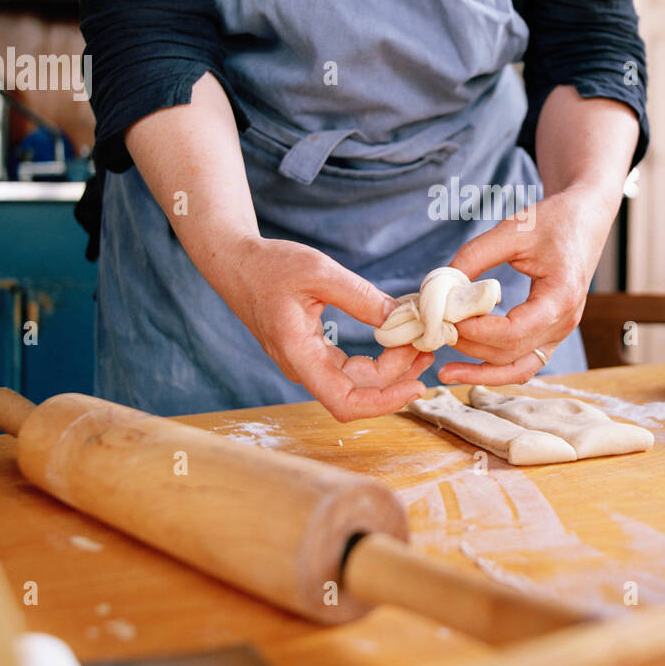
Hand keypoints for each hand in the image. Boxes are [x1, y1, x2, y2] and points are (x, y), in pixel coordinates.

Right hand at [219, 236, 430, 421]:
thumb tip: (401, 318)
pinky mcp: (313, 353)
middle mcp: (302, 366)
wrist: (237, 263)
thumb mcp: (319, 272)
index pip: (344, 403)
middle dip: (397, 375)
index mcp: (298, 353)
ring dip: (390, 368)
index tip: (414, 387)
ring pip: (356, 381)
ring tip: (420, 343)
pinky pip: (350, 367)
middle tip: (427, 346)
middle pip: (358, 392)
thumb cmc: (270, 265)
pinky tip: (397, 340)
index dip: (383, 403)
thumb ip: (360, 297)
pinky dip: (376, 358)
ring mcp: (307, 362)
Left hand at [437, 184, 618, 385]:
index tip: (446, 318)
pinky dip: (496, 368)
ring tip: (446, 370)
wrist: (585, 218)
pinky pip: (524, 362)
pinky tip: (469, 365)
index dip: (476, 330)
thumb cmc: (554, 220)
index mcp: (561, 296)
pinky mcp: (551, 333)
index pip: (514, 331)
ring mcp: (560, 332)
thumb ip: (475, 256)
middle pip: (511, 354)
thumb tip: (441, 287)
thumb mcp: (512, 230)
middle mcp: (564, 322)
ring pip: (519, 369)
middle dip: (470, 347)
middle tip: (435, 332)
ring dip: (481, 372)